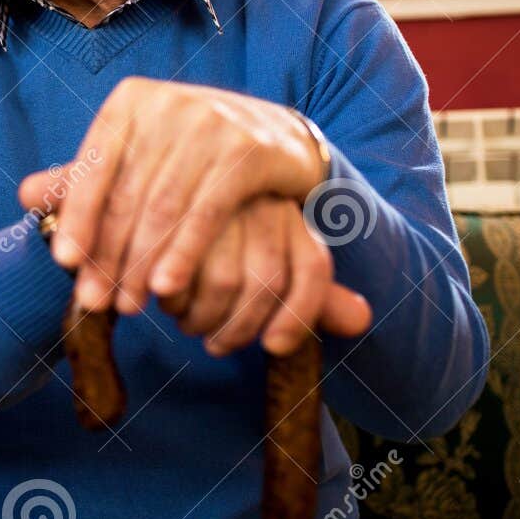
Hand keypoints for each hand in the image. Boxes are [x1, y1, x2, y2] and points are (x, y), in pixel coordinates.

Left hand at [18, 78, 326, 314]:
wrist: (277, 134)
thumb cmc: (190, 152)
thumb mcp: (137, 155)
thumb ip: (86, 177)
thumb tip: (24, 195)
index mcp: (130, 102)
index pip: (93, 168)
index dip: (77, 218)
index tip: (62, 263)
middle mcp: (167, 105)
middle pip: (126, 194)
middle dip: (106, 253)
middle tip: (92, 300)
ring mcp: (209, 124)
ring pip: (162, 208)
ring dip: (140, 264)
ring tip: (125, 306)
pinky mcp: (246, 151)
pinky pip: (206, 213)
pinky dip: (183, 253)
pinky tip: (166, 288)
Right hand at [159, 195, 370, 356]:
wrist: (167, 170)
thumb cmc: (224, 237)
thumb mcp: (273, 258)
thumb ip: (311, 294)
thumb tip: (361, 320)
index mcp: (290, 213)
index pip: (312, 268)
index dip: (299, 318)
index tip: (274, 348)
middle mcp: (259, 202)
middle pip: (265, 282)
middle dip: (239, 330)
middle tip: (215, 344)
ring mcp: (216, 202)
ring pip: (222, 280)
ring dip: (202, 318)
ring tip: (185, 322)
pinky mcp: (172, 208)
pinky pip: (178, 269)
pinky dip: (171, 299)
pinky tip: (159, 299)